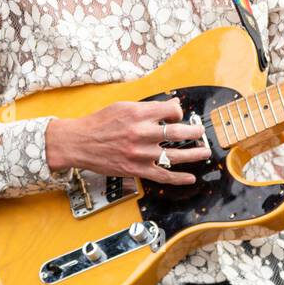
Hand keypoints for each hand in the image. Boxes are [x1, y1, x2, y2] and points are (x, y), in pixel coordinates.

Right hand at [45, 97, 210, 185]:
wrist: (78, 143)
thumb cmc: (98, 123)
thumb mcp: (121, 106)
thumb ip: (147, 107)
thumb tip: (171, 106)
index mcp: (138, 113)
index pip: (171, 111)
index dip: (178, 112)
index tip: (178, 115)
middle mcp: (141, 133)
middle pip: (177, 132)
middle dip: (194, 131)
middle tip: (201, 132)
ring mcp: (140, 153)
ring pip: (175, 155)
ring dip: (194, 154)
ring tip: (205, 151)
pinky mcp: (136, 170)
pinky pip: (162, 175)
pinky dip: (179, 178)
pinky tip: (190, 178)